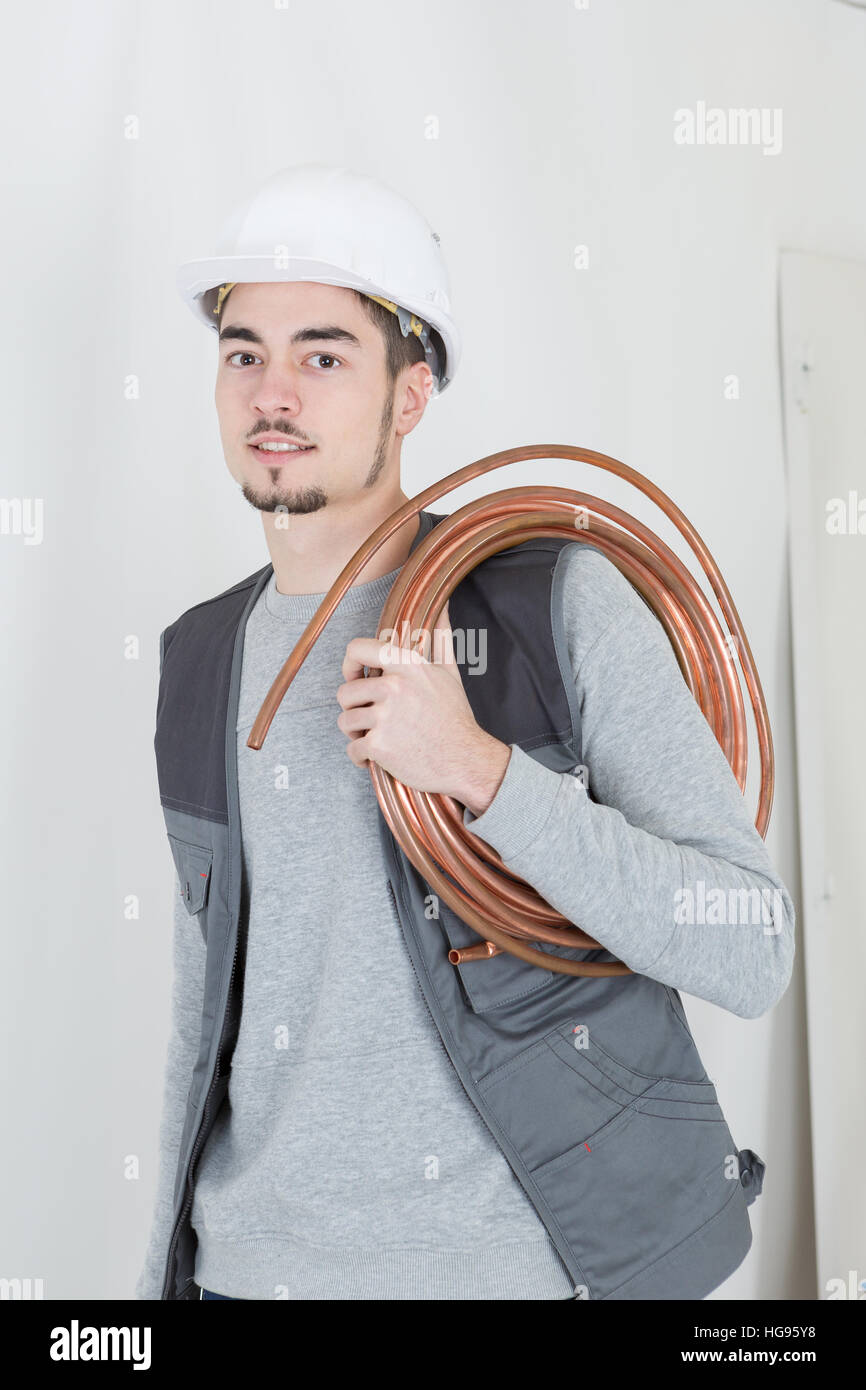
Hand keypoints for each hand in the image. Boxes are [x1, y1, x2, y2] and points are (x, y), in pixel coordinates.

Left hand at [336, 600, 508, 807]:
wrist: (466, 759)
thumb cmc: (455, 717)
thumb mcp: (449, 673)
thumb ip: (440, 638)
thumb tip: (442, 606)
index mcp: (406, 666)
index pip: (357, 649)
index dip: (349, 665)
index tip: (356, 678)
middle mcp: (393, 687)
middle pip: (345, 692)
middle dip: (354, 709)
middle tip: (373, 719)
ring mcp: (385, 717)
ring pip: (345, 722)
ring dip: (357, 734)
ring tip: (379, 738)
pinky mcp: (379, 746)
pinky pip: (353, 749)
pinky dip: (362, 758)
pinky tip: (379, 758)